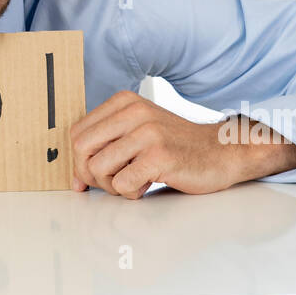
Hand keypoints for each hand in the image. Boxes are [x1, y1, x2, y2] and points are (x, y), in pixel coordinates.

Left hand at [69, 90, 240, 198]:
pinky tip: (147, 185)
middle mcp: (133, 112)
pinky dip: (131, 193)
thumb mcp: (138, 132)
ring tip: (133, 182)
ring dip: (112, 186)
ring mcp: (147, 133)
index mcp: (124, 102)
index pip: (76, 132)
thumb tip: (75, 179)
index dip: (78, 159)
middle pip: (81, 149)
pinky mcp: (159, 156)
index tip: (90, 175)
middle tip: (112, 181)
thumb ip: (106, 146)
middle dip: (90, 174)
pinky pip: (122, 184)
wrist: (220, 151)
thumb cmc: (176, 146)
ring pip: (98, 168)